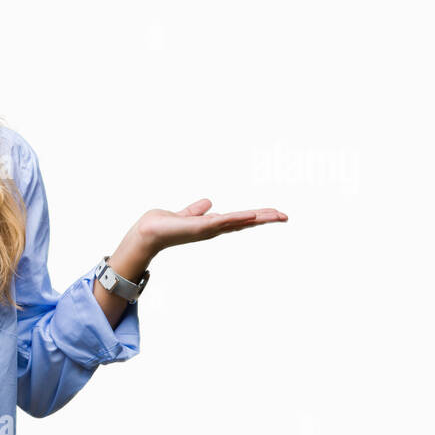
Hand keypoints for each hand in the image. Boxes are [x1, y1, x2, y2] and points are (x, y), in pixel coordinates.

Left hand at [135, 199, 286, 253]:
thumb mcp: (187, 214)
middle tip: (285, 216)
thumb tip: (208, 203)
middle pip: (246, 222)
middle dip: (265, 219)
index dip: (257, 216)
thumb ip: (197, 210)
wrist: (149, 232)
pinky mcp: (202, 227)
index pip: (240, 219)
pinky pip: (224, 221)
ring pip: (240, 221)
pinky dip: (238, 219)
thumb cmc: (165, 225)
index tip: (274, 213)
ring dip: (259, 218)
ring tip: (278, 215)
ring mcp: (210, 228)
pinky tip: (252, 216)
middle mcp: (214, 228)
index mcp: (213, 224)